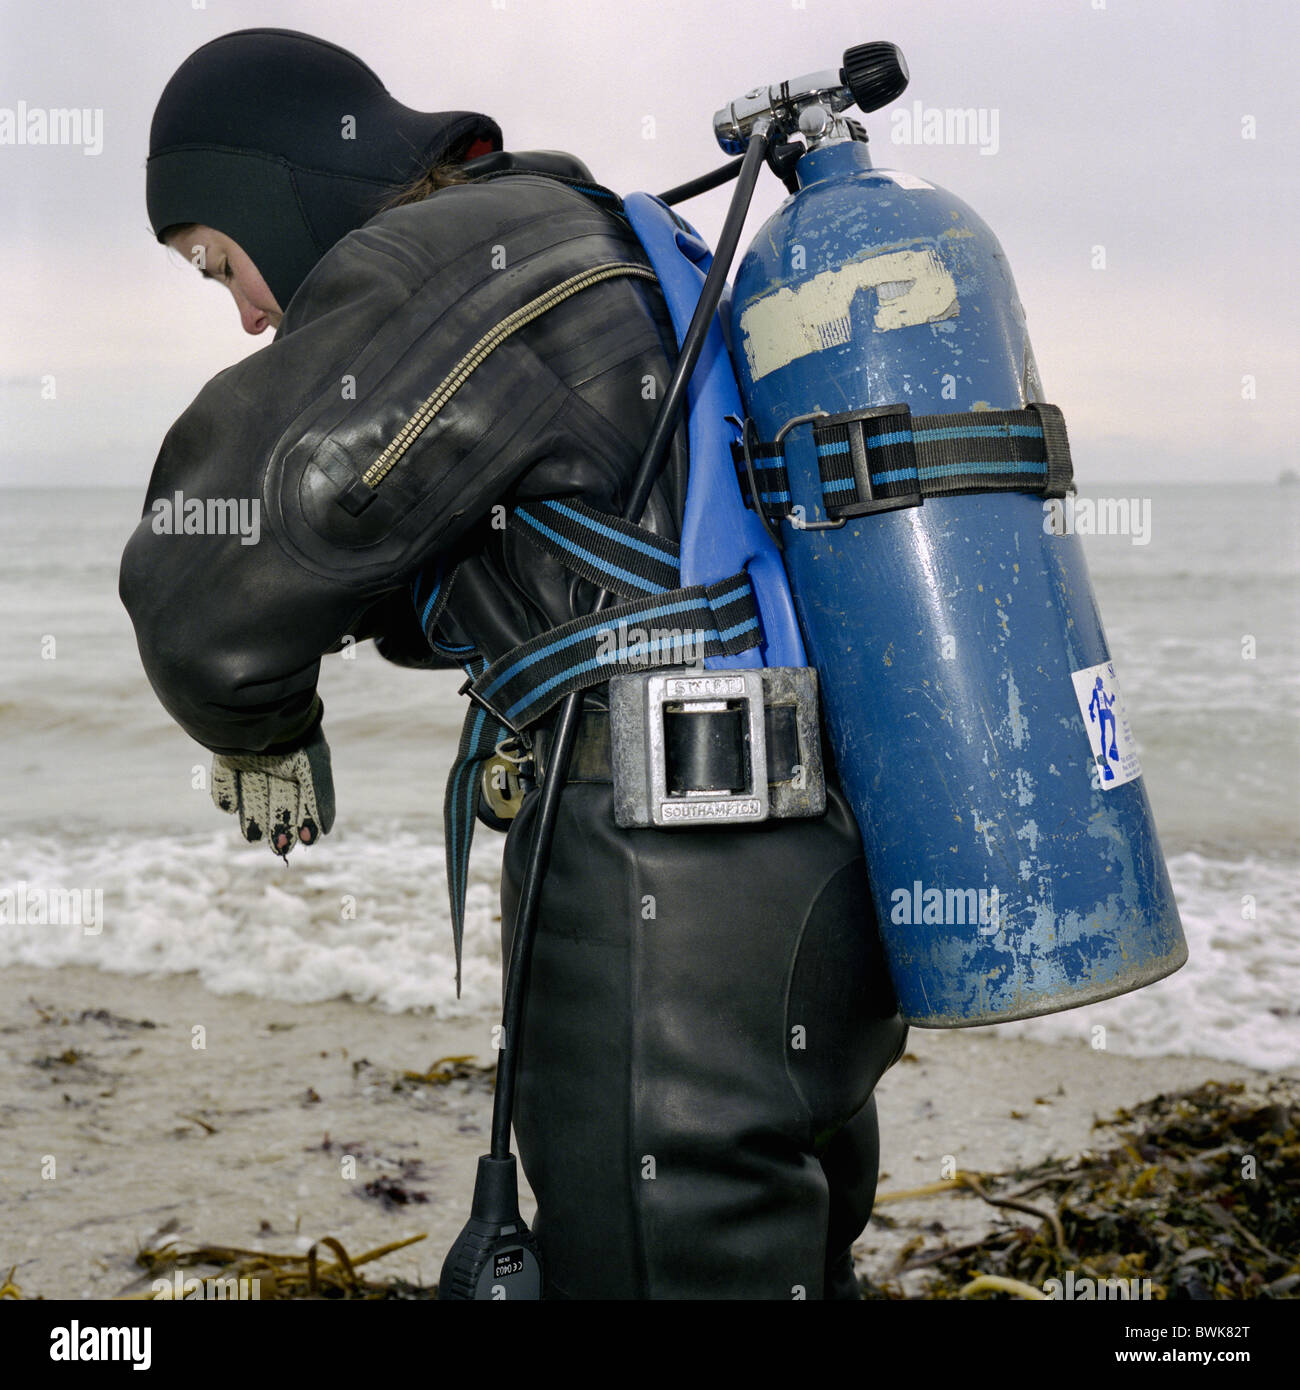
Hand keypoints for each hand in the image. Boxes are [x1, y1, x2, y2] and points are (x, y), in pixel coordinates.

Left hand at [211, 723, 335, 856]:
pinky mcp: (227, 757)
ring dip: (252, 819)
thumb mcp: (313, 766)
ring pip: (253, 797)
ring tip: (253, 837)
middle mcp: (278, 764)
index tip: (306, 840)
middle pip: (279, 802)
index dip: (307, 820)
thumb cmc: (292, 733)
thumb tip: (326, 831)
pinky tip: (230, 806)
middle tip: (279, 846)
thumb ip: (320, 797)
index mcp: (302, 764)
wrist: (255, 703)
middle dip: (280, 825)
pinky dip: (226, 795)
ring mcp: (251, 761)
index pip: (305, 799)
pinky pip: (225, 782)